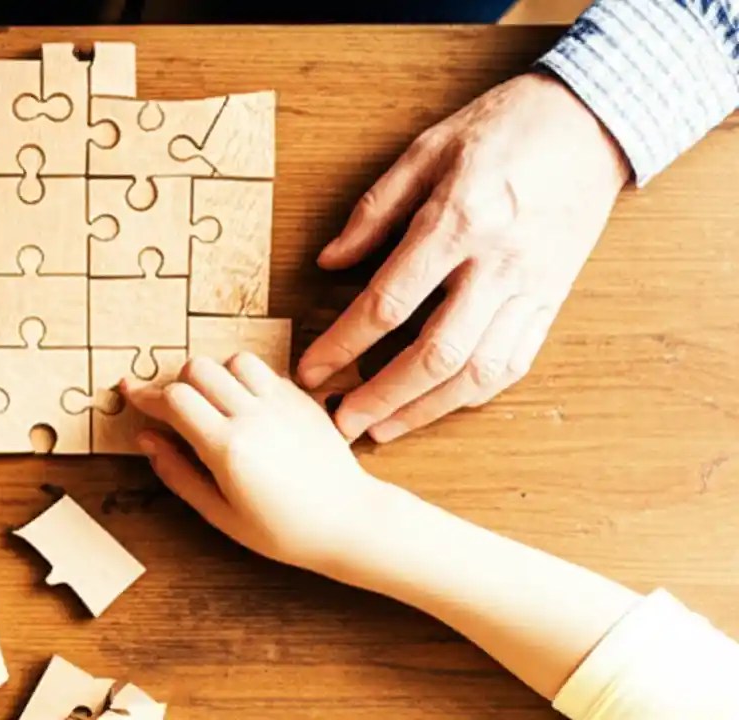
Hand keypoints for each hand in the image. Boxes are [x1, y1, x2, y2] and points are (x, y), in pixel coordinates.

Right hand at [124, 352, 393, 580]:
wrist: (349, 521)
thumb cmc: (283, 530)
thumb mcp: (220, 514)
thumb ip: (178, 473)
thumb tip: (146, 439)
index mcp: (228, 449)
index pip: (174, 400)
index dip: (144, 393)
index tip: (129, 390)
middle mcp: (254, 417)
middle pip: (199, 368)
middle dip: (178, 383)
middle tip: (175, 409)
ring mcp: (281, 403)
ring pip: (233, 360)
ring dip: (215, 375)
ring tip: (214, 404)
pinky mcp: (302, 399)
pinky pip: (264, 371)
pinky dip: (245, 380)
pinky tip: (246, 407)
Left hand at [297, 72, 630, 441]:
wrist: (593, 122)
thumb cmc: (505, 128)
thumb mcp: (427, 149)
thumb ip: (375, 210)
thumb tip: (329, 261)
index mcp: (458, 222)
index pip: (389, 302)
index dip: (343, 345)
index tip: (311, 371)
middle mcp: (498, 264)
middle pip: (435, 353)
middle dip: (382, 396)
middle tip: (340, 423)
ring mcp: (531, 287)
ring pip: (479, 371)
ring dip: (426, 409)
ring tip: (382, 427)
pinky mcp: (553, 300)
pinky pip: (514, 362)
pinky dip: (473, 393)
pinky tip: (438, 404)